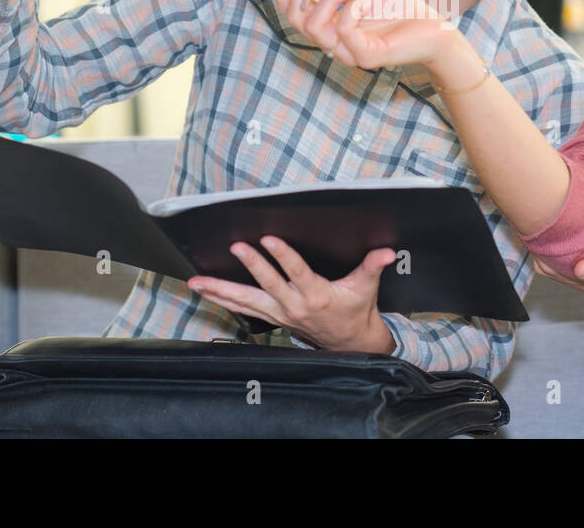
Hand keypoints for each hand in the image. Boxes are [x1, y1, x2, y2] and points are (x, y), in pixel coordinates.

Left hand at [187, 235, 397, 351]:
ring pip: (246, 302)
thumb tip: (385, 251)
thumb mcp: (365, 287)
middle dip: (251, 266)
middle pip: (267, 285)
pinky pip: (242, 309)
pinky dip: (222, 299)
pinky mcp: (272, 318)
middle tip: (236, 248)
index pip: (296, 272)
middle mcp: (294, 306)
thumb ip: (372, 266)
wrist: (349, 343)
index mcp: (316, 295)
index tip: (268, 240)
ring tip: (198, 281)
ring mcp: (280, 314)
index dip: (282, 256)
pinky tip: (205, 290)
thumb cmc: (355, 310)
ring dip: (221, 290)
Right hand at [249, 0, 457, 72]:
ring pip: (314, 26)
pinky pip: (342, 30)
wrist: (434, 28)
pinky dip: (349, 8)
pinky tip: (363, 0)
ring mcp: (347, 52)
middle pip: (295, 19)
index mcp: (331, 23)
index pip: (293, 8)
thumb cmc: (401, 8)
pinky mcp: (364, 56)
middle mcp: (333, 41)